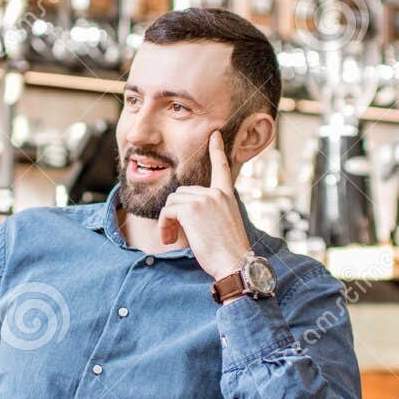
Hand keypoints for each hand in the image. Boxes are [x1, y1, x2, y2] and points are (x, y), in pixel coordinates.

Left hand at [158, 130, 251, 281]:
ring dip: (167, 221)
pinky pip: (167, 211)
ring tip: (172, 238)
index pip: (222, 167)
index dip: (216, 150)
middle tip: (174, 234)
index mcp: (226, 196)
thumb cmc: (228, 253)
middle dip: (174, 213)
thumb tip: (183, 211)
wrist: (235, 264)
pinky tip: (170, 239)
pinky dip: (163, 225)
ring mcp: (204, 199)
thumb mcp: (222, 225)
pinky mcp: (191, 209)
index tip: (215, 134)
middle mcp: (216, 193)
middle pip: (182, 192)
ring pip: (172, 201)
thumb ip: (208, 212)